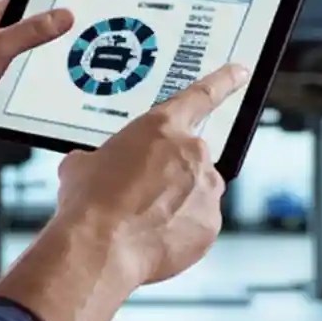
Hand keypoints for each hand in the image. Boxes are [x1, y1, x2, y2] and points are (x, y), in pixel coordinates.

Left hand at [0, 0, 73, 149]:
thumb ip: (31, 31)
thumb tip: (62, 15)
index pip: (24, 1)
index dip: (47, 4)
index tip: (72, 9)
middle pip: (23, 31)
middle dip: (43, 40)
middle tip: (69, 45)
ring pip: (16, 58)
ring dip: (28, 67)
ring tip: (51, 72)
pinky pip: (6, 79)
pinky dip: (17, 85)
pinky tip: (28, 94)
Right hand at [53, 64, 250, 285]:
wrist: (100, 248)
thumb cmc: (91, 203)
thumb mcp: (82, 165)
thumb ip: (100, 157)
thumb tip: (90, 167)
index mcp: (162, 128)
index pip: (200, 96)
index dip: (222, 82)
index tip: (239, 72)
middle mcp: (192, 154)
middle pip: (190, 159)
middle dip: (170, 174)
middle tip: (140, 194)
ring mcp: (206, 190)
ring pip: (196, 193)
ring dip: (176, 203)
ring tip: (141, 221)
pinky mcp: (211, 225)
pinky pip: (198, 224)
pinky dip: (180, 231)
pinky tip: (153, 238)